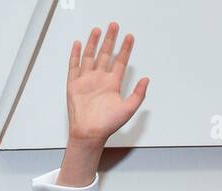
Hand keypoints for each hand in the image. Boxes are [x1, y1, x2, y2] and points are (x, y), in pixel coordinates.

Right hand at [65, 23, 148, 146]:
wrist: (89, 133)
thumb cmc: (107, 125)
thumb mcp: (128, 109)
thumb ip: (138, 94)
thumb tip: (147, 79)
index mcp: (112, 84)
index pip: (120, 61)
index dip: (125, 49)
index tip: (130, 37)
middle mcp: (100, 79)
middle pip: (106, 54)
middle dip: (110, 40)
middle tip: (114, 26)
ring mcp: (87, 80)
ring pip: (90, 56)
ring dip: (94, 43)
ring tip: (98, 30)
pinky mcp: (74, 84)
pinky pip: (74, 65)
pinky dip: (76, 54)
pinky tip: (78, 44)